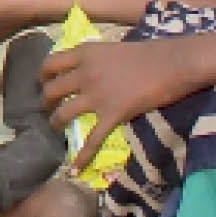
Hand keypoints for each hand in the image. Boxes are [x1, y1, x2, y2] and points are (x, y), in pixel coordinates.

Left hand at [40, 38, 186, 172]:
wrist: (172, 63)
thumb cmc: (149, 52)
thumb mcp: (113, 48)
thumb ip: (96, 59)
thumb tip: (88, 68)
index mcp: (85, 53)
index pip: (51, 64)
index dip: (43, 75)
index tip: (44, 82)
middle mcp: (84, 74)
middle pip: (52, 90)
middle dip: (46, 101)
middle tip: (48, 107)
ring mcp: (96, 95)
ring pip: (63, 114)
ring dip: (56, 123)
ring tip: (56, 128)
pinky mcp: (112, 114)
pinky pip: (92, 139)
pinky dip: (82, 156)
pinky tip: (75, 168)